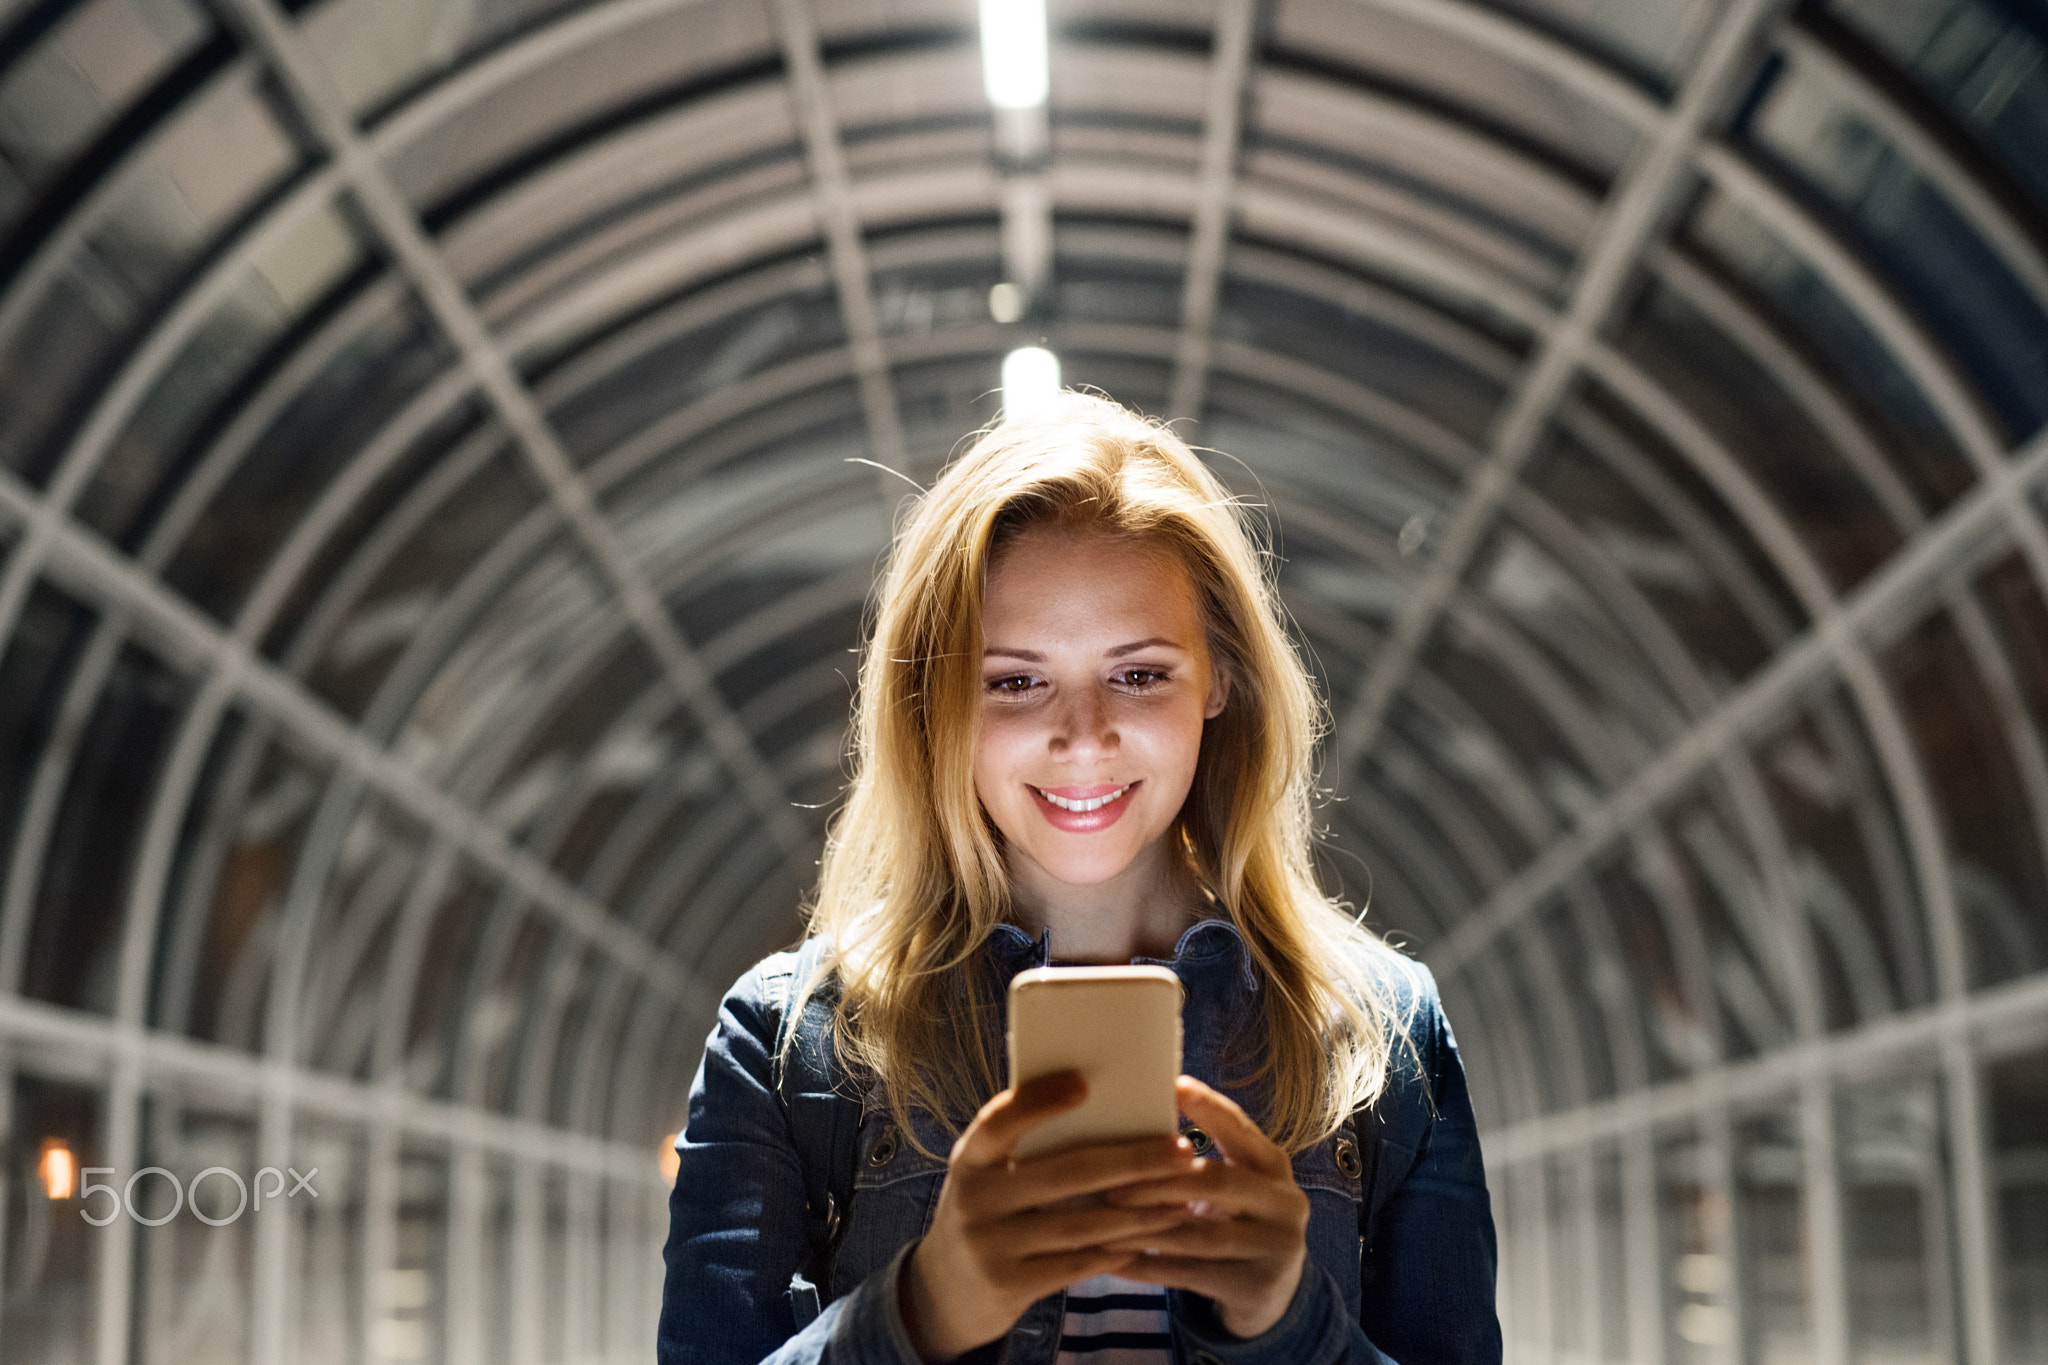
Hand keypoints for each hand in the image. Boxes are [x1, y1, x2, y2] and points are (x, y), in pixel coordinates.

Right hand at [900, 1073, 1199, 1360]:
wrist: (942, 1293)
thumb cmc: (984, 1214)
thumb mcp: (984, 1177)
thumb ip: (1022, 1150)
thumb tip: (1098, 1108)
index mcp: (968, 1160)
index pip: (999, 1122)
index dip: (1039, 1102)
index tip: (1085, 1085)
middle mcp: (974, 1199)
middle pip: (1065, 1172)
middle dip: (1132, 1160)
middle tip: (1180, 1150)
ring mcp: (990, 1245)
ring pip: (1080, 1223)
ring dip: (1138, 1212)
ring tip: (1180, 1201)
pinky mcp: (1009, 1286)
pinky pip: (1076, 1264)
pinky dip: (1116, 1250)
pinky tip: (1147, 1238)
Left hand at [1098, 1076, 1309, 1338]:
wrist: (1277, 1289)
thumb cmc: (1237, 1217)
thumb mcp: (1238, 1182)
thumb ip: (1201, 1156)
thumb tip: (1134, 1114)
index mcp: (1274, 1165)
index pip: (1240, 1128)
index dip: (1208, 1107)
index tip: (1172, 1086)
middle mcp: (1284, 1204)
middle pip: (1218, 1182)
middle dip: (1161, 1180)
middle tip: (1112, 1181)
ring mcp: (1274, 1249)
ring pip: (1200, 1235)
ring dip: (1146, 1227)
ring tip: (1101, 1220)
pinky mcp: (1255, 1287)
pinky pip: (1190, 1276)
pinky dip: (1149, 1266)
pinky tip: (1114, 1260)